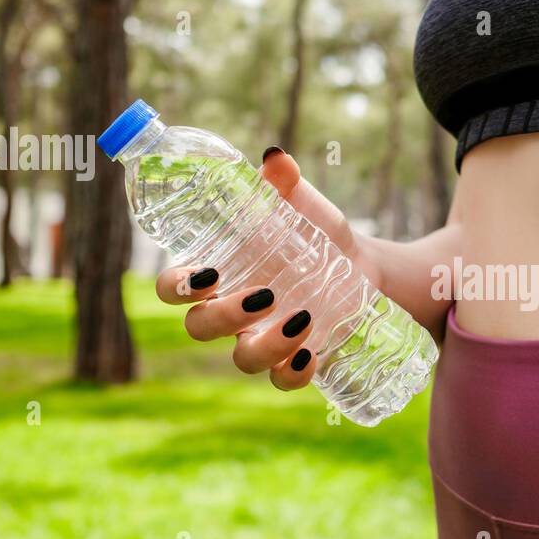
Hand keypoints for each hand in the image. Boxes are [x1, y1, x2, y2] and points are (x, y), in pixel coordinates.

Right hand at [154, 147, 380, 389]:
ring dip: (267, 346)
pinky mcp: (295, 359)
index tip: (206, 274)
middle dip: (223, 316)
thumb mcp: (303, 207)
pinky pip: (282, 380)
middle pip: (199, 327)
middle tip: (263, 295)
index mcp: (220, 273)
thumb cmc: (317, 235)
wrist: (364, 268)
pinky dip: (292, 374)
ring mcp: (262, 339)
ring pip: (242, 359)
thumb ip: (284, 183)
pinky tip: (311, 356)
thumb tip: (276, 158)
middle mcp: (232, 312)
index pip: (174, 288)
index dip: (178, 285)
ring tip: (303, 319)